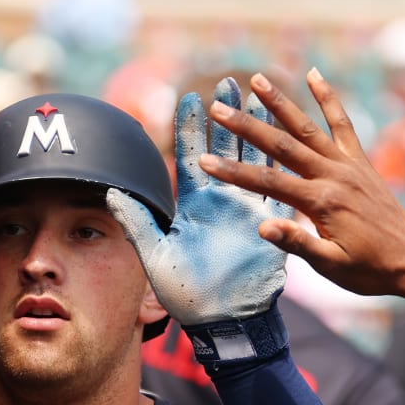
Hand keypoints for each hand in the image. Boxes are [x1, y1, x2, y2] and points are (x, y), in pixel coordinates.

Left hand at [108, 77, 292, 325]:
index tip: (191, 96)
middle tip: (232, 81)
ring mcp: (249, 211)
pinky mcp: (272, 225)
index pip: (193, 157)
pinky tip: (293, 139)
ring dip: (260, 131)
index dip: (193, 127)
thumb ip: (138, 223)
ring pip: (257, 160)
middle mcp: (223, 201)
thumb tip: (111, 191)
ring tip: (263, 99)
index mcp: (195, 205)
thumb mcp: (156, 257)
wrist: (224, 323)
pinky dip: (286, 164)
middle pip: (228, 148)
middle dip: (229, 115)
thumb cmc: (188, 294)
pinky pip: (281, 189)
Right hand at [194, 71, 404, 322]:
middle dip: (247, 126)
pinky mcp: (359, 162)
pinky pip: (342, 123)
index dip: (233, 172)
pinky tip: (313, 74)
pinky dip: (327, 98)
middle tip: (218, 108)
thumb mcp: (330, 266)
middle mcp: (334, 176)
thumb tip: (262, 227)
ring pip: (307, 127)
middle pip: (282, 145)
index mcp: (321, 202)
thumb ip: (297, 243)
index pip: (268, 183)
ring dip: (280, 102)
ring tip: (256, 79)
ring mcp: (347, 165)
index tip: (204, 161)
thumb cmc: (367, 270)